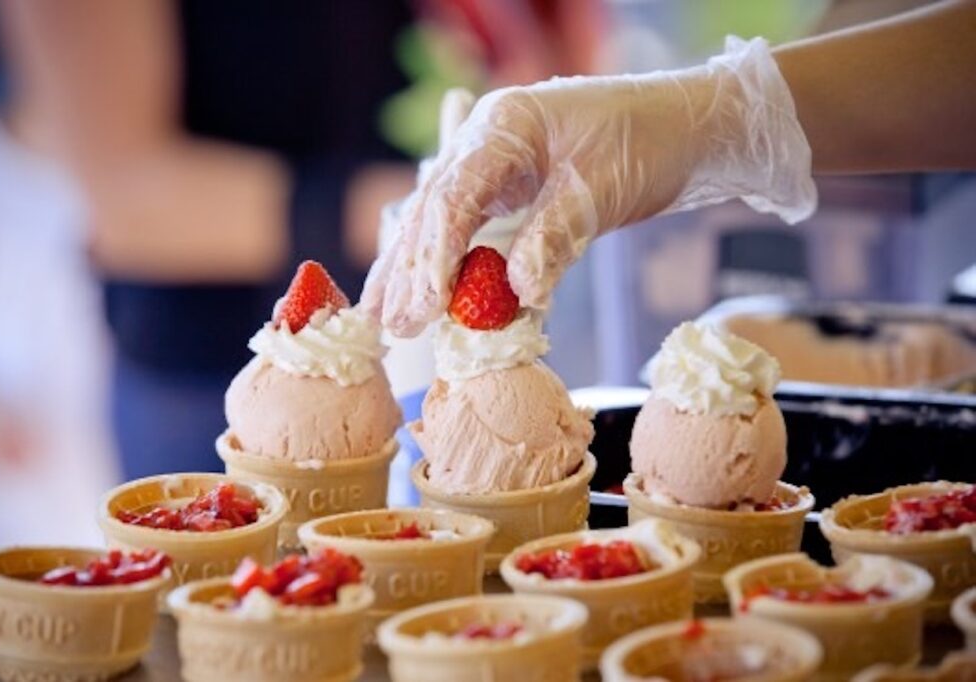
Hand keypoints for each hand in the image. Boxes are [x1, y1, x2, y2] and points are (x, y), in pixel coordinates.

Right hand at [363, 37, 815, 337]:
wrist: (688, 127)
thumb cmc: (649, 141)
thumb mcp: (601, 190)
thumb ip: (553, 238)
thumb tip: (517, 294)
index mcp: (503, 128)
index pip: (454, 198)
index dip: (436, 257)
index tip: (427, 306)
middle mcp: (487, 144)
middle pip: (433, 211)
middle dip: (411, 269)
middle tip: (393, 323)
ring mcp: (494, 166)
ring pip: (441, 222)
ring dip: (415, 270)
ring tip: (386, 318)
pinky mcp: (510, 191)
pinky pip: (468, 230)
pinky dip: (449, 265)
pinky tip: (427, 295)